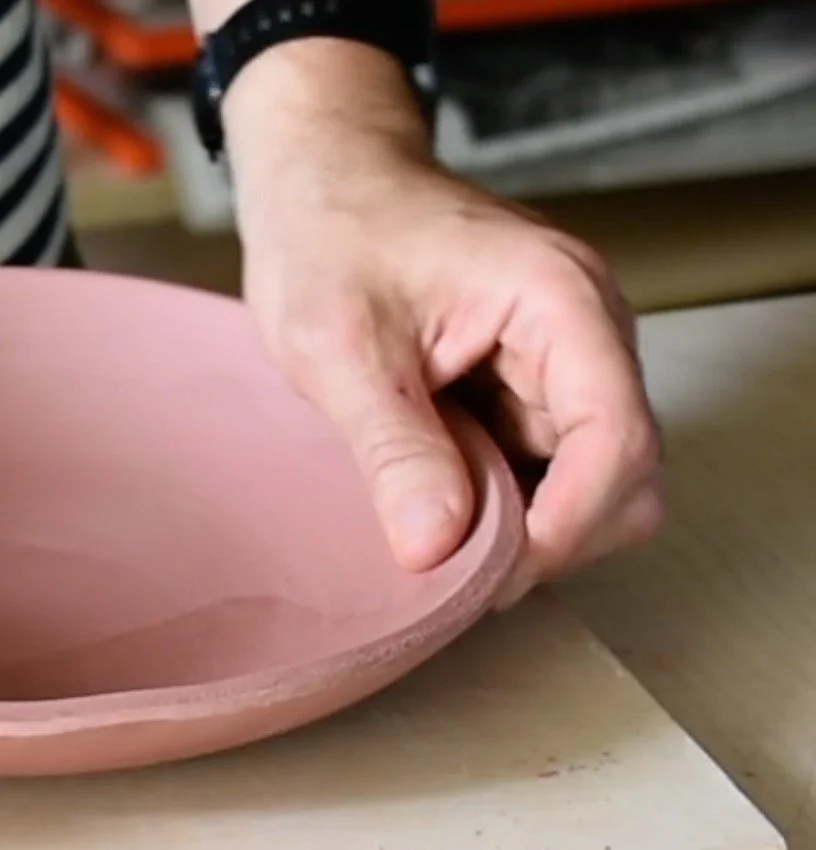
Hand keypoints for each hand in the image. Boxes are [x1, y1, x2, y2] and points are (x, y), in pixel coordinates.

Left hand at [235, 138, 664, 603]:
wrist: (320, 177)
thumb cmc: (328, 233)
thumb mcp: (337, 346)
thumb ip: (393, 445)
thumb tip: (435, 547)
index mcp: (559, 300)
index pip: (617, 439)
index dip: (567, 524)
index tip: (490, 574)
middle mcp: (586, 329)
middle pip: (627, 472)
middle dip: (553, 534)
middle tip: (455, 567)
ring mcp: (566, 357)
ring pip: (593, 479)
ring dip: (527, 522)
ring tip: (436, 530)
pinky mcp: (534, 381)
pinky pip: (548, 464)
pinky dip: (505, 499)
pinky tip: (440, 502)